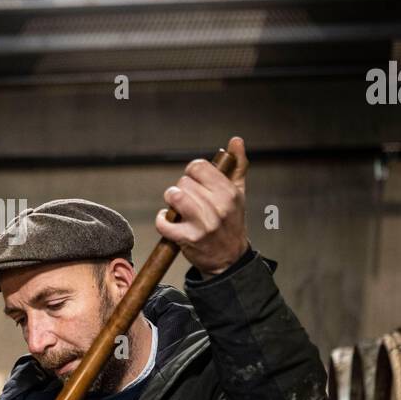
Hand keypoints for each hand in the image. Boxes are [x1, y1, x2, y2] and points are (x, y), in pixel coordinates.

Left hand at [155, 136, 249, 275]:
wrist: (230, 259)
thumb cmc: (231, 222)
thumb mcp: (238, 193)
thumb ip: (237, 165)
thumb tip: (236, 141)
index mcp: (229, 193)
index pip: (198, 167)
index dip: (192, 173)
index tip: (196, 183)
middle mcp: (218, 207)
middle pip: (183, 182)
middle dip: (183, 189)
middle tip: (190, 201)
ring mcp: (203, 224)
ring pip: (174, 196)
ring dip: (172, 201)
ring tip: (178, 208)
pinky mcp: (187, 239)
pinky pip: (163, 222)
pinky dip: (162, 220)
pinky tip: (169, 221)